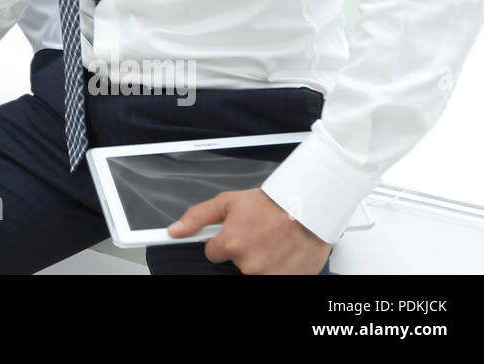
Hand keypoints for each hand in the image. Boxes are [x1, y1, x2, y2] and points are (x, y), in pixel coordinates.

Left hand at [167, 187, 332, 273]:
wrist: (309, 207)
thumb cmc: (272, 204)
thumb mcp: (228, 202)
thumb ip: (197, 217)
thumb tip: (174, 231)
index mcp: (232, 244)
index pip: (212, 253)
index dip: (223, 241)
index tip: (235, 233)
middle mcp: (249, 264)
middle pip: (235, 263)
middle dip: (243, 250)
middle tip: (258, 234)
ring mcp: (268, 275)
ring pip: (253, 270)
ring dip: (260, 259)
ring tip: (272, 242)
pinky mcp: (286, 281)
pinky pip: (273, 276)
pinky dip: (277, 267)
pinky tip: (282, 252)